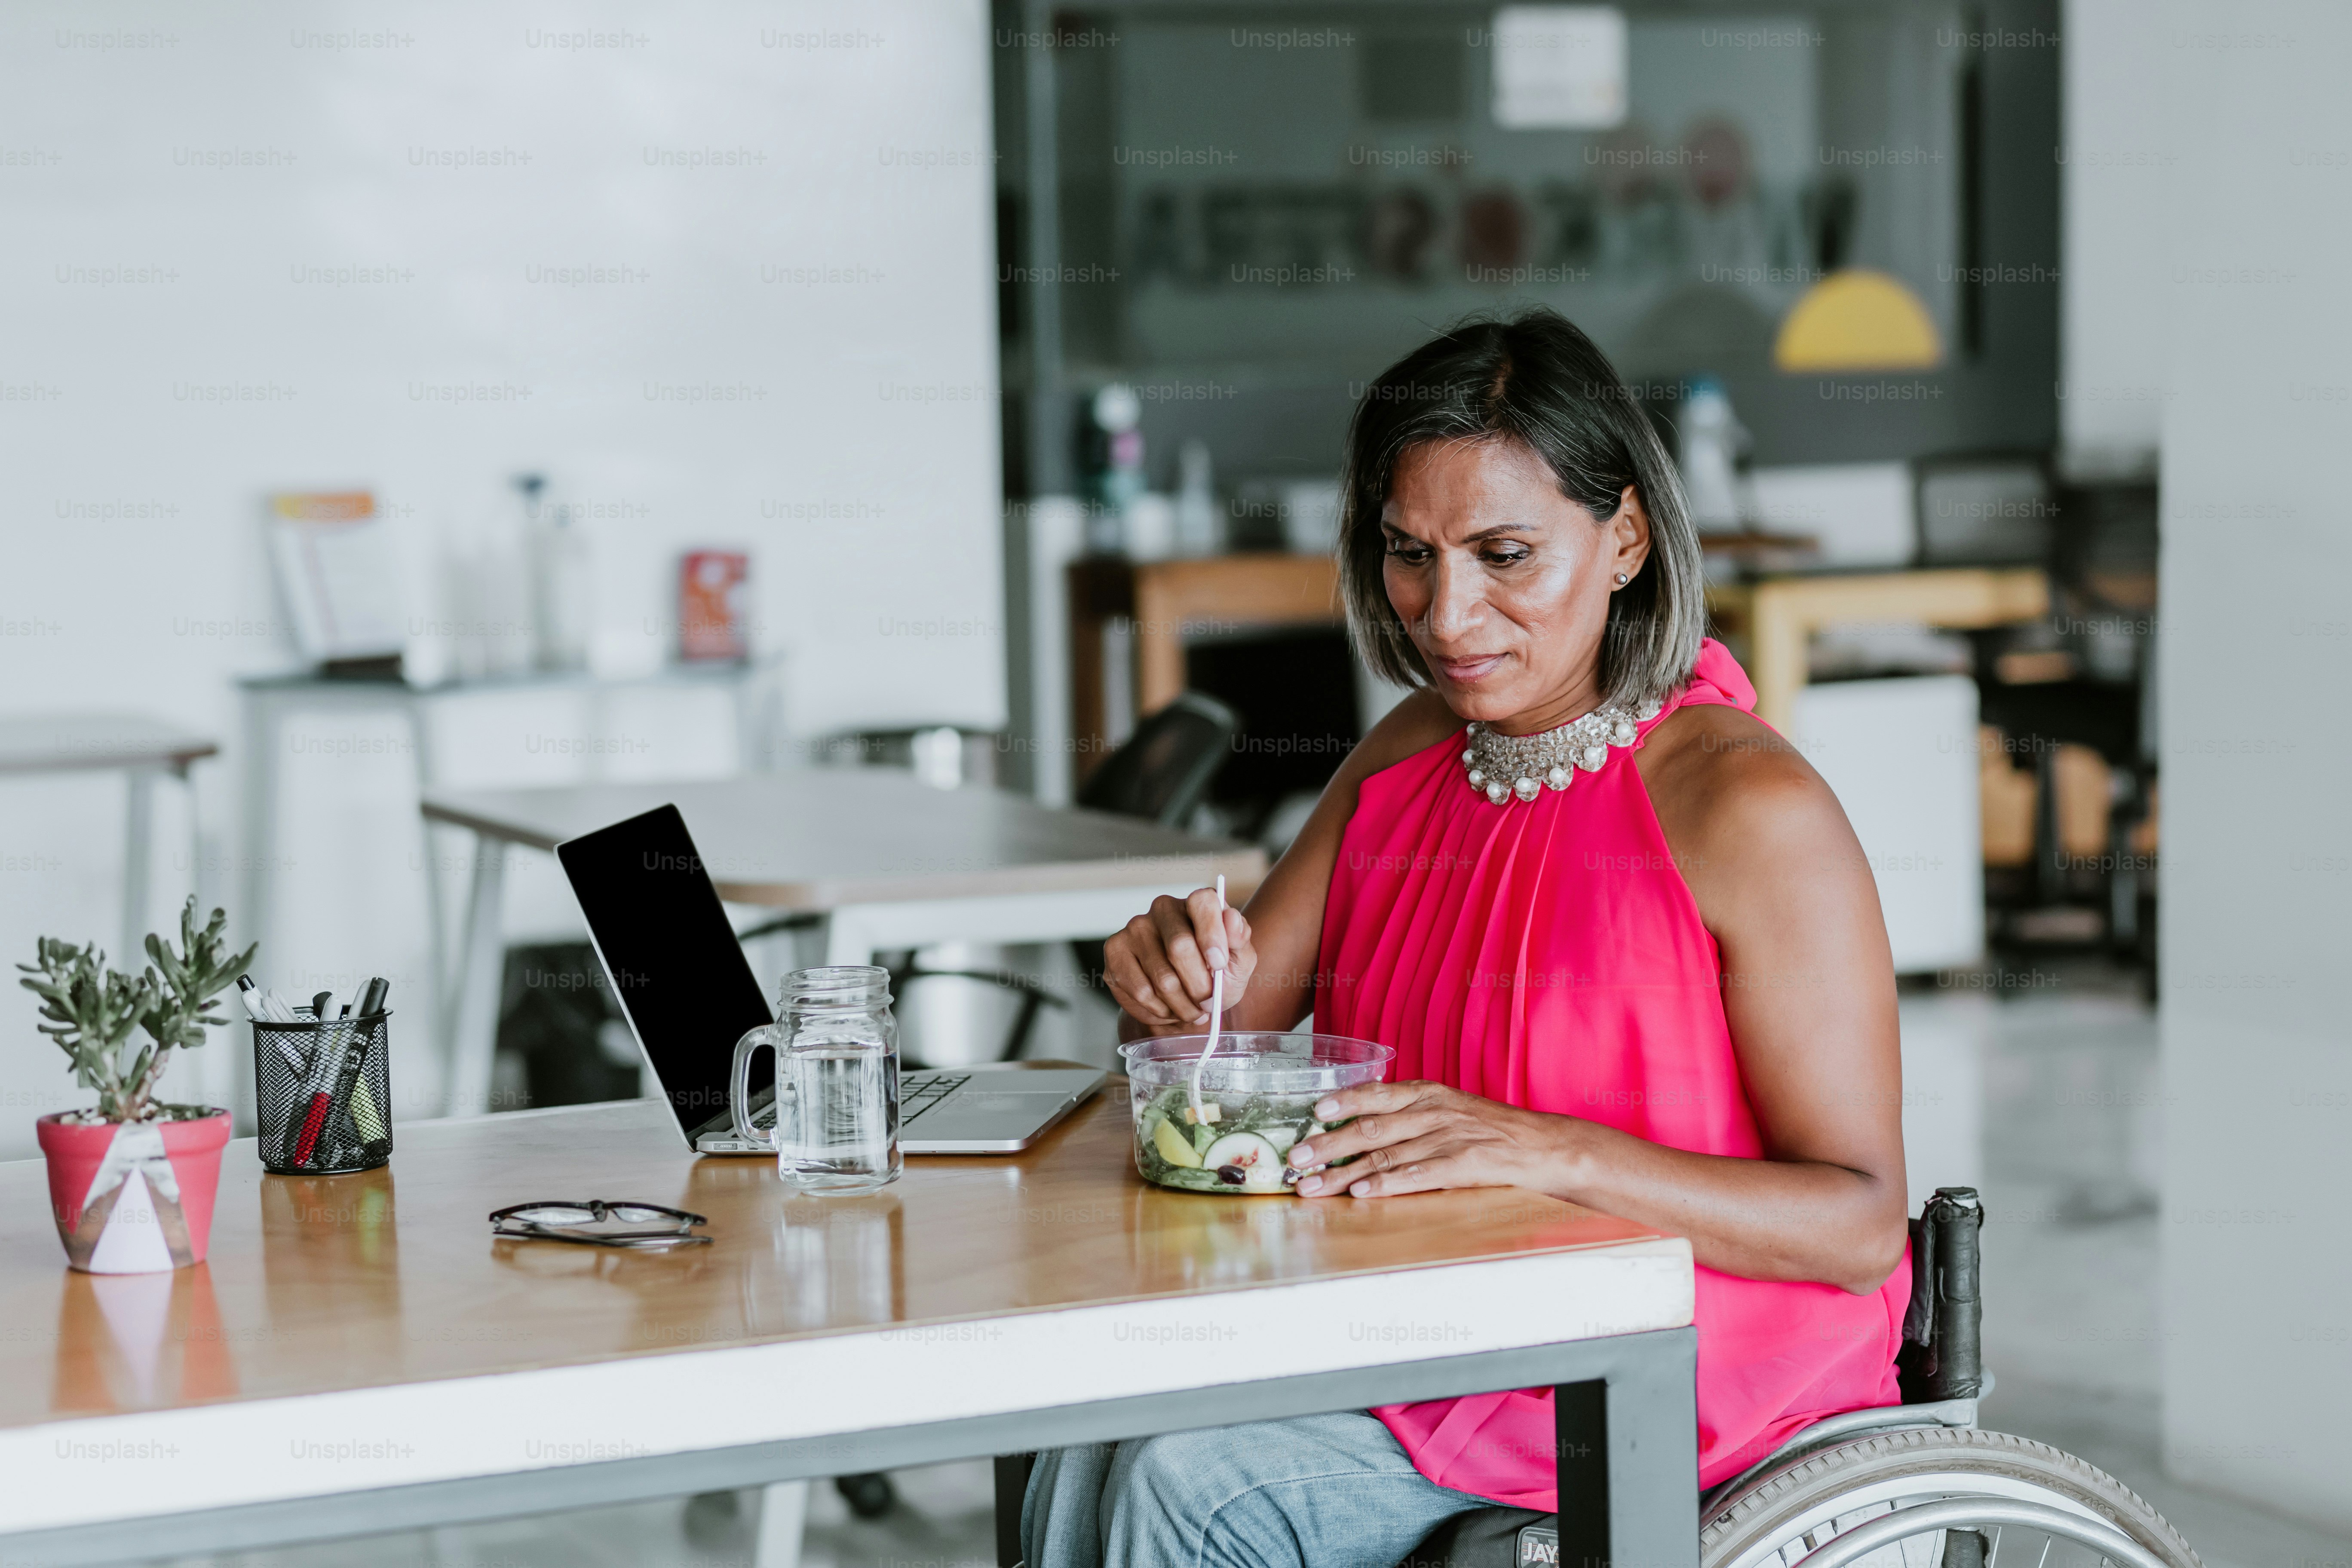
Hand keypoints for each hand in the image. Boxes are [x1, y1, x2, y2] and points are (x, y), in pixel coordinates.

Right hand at [1103, 889, 1256, 1033]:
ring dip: (1182, 1005)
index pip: (1202, 902)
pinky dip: (1160, 1010)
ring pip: (1161, 977)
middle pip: (1179, 946)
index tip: (1218, 965)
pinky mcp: (1115, 950)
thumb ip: (1240, 940)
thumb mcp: (1238, 961)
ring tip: (1191, 1010)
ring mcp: (1135, 927)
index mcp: (1197, 904)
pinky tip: (1168, 1008)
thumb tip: (1231, 918)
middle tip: (1208, 1003)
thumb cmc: (1215, 974)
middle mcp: (1163, 908)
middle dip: (1199, 986)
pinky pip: (1140, 991)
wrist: (1187, 997)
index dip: (1212, 935)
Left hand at [1290, 1080, 1573, 1197]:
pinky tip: (1361, 1192)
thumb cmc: (1489, 1129)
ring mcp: (1447, 1139)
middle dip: (1327, 1144)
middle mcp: (1433, 1113)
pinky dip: (1387, 1184)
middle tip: (1296, 1158)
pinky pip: (1417, 1175)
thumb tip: (1362, 1122)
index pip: (1378, 1094)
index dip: (1343, 1102)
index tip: (1313, 1112)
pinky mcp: (1462, 1165)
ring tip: (1313, 1185)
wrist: (1541, 1146)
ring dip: (1343, 1172)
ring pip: (1385, 1156)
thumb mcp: (1449, 1108)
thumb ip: (1410, 1112)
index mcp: (1428, 1094)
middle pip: (1370, 1128)